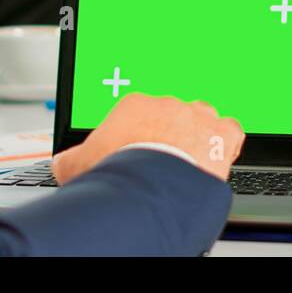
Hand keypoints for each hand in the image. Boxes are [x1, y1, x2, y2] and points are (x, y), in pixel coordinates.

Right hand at [52, 93, 243, 183]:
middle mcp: (168, 104)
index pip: (139, 112)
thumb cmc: (117, 173)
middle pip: (171, 115)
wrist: (149, 187)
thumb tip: (61, 162)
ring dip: (198, 136)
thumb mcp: (78, 164)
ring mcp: (197, 117)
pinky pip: (230, 131)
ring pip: (202, 119)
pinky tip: (217, 157)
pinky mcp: (221, 134)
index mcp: (134, 105)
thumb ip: (70, 158)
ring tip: (189, 159)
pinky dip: (226, 143)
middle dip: (168, 135)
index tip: (138, 149)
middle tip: (162, 159)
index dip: (140, 134)